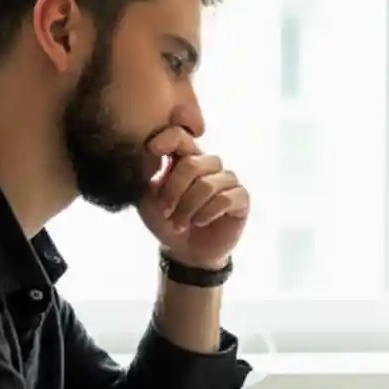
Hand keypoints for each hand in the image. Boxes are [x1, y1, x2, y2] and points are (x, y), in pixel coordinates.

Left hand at [138, 126, 248, 269]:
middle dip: (174, 191)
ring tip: (181, 223)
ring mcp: (227, 180)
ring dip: (189, 207)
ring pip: (208, 184)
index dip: (168, 139)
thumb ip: (146, 174)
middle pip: (192, 163)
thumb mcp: (147, 198)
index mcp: (185, 158)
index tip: (152, 149)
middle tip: (166, 212)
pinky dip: (208, 213)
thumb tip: (147, 151)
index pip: (180, 136)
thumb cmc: (166, 221)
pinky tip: (200, 222)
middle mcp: (209, 165)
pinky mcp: (241, 198)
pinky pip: (225, 199)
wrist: (185, 252)